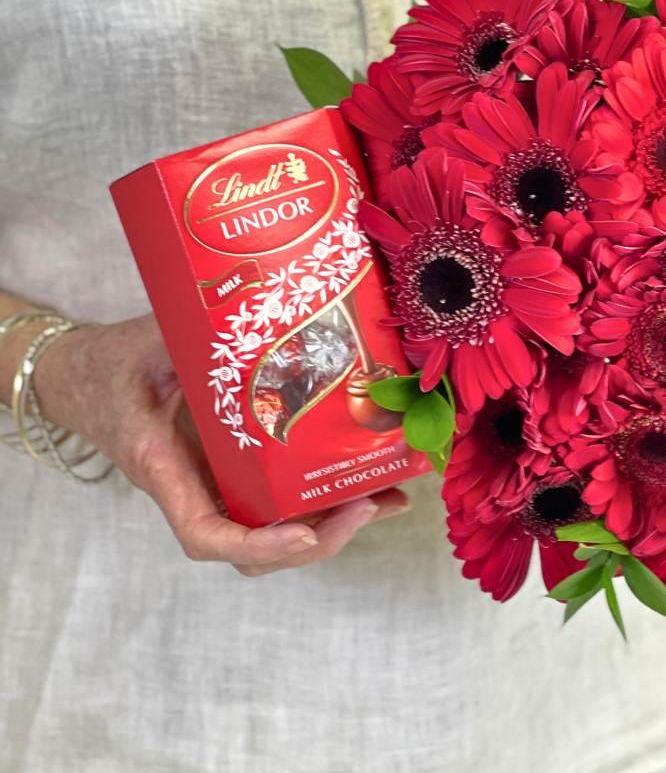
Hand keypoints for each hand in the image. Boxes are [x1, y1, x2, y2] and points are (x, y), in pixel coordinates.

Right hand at [33, 314, 407, 574]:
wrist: (88, 378)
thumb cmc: (113, 366)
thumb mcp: (148, 343)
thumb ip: (197, 330)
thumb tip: (260, 303)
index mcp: (164, 468)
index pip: (205, 533)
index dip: (258, 544)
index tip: (304, 532)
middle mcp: (196, 489)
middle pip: (255, 549)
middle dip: (317, 539)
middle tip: (370, 502)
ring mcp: (220, 484)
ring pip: (277, 530)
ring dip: (334, 525)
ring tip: (389, 498)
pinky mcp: (239, 470)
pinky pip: (283, 500)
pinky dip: (329, 500)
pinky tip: (375, 483)